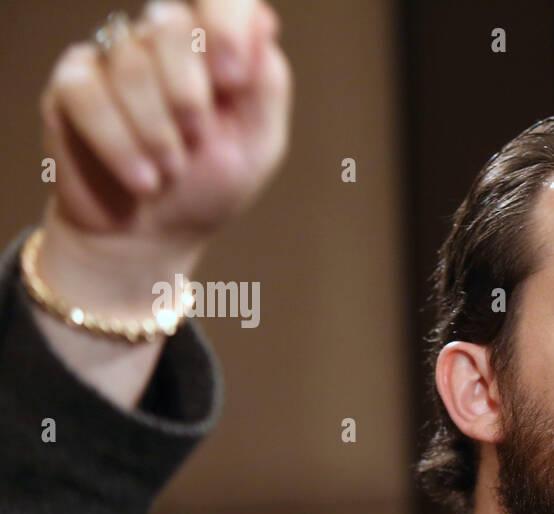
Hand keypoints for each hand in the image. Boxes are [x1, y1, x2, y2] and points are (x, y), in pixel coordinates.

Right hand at [36, 0, 291, 301]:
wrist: (152, 237)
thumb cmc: (208, 187)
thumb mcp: (256, 146)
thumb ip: (266, 86)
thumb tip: (263, 23)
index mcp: (215, 49)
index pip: (223, 0)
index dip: (224, 25)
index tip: (232, 78)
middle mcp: (163, 43)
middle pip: (170, 24)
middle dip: (189, 94)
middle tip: (197, 140)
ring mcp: (114, 60)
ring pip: (130, 64)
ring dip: (158, 131)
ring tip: (170, 171)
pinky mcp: (73, 87)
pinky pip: (87, 94)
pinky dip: (119, 144)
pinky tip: (141, 179)